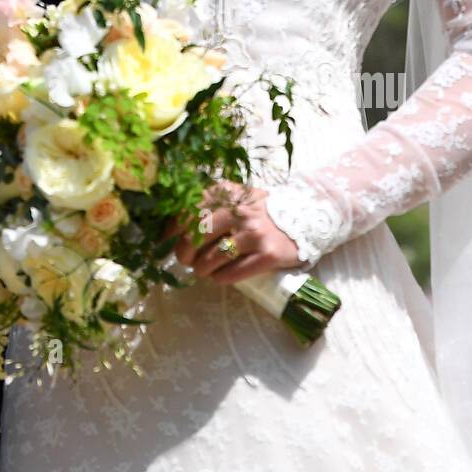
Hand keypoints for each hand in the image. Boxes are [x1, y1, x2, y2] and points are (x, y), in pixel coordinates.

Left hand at [166, 182, 303, 285]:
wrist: (304, 216)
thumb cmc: (260, 210)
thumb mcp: (236, 196)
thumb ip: (209, 203)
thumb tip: (173, 226)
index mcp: (226, 193)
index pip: (187, 210)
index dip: (172, 230)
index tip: (167, 241)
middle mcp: (239, 210)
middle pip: (196, 235)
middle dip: (184, 253)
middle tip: (186, 260)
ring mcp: (254, 232)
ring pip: (213, 257)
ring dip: (202, 269)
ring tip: (203, 270)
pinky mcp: (268, 254)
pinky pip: (233, 272)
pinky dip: (220, 278)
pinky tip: (219, 277)